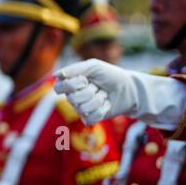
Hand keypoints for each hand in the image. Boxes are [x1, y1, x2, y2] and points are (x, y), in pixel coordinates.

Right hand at [55, 60, 185, 126]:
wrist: (130, 89)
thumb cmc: (111, 75)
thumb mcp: (93, 66)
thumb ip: (74, 69)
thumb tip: (56, 76)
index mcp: (70, 83)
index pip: (58, 87)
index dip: (71, 85)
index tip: (84, 79)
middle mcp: (73, 96)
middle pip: (72, 99)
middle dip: (90, 91)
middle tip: (98, 87)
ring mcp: (81, 108)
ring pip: (83, 108)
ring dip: (98, 99)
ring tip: (104, 95)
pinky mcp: (90, 118)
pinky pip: (90, 118)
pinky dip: (102, 110)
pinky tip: (106, 105)